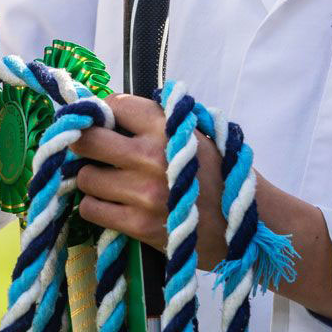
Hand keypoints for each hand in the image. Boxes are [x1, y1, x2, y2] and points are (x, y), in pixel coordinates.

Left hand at [69, 95, 226, 266]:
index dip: (105, 113)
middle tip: (91, 150)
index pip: (114, 105)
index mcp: (168, 127)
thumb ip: (158, 121)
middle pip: (87, 139)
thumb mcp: (197, 134)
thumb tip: (110, 112)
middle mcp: (152, 156)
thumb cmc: (220, 175)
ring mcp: (144, 192)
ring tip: (111, 183)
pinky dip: (97, 207)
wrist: (246, 226)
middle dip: (84, 143)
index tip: (108, 124)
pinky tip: (115, 206)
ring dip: (93, 180)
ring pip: (85, 177)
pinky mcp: (139, 225)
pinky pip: (91, 209)